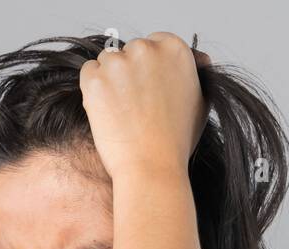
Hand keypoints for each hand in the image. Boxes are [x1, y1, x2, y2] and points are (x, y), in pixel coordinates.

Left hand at [79, 32, 210, 181]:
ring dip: (109, 82)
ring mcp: (119, 63)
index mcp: (174, 48)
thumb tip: (200, 58)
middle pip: (127, 51)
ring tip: (122, 113)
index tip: (147, 89)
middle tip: (134, 107)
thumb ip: (196, 74)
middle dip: (128, 74)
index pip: (152, 43)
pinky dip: (92, 91)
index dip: (147, 69)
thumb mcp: (200, 101)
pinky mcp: (95, 80)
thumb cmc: (175, 141)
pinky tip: (107, 112)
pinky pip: (88, 73)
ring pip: (106, 61)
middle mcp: (147, 49)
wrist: (151, 166)